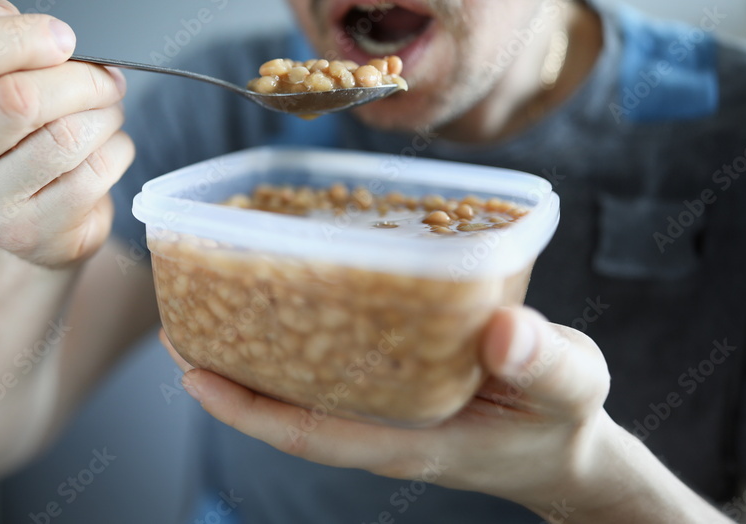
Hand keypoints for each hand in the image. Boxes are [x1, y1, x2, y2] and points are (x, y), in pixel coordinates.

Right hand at [0, 0, 134, 266]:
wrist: (28, 228)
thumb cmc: (11, 142)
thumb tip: (4, 16)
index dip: (12, 38)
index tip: (60, 37)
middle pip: (16, 99)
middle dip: (79, 78)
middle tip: (105, 78)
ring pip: (64, 136)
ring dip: (105, 114)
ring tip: (107, 112)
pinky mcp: (31, 234)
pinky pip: (93, 173)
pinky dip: (116, 150)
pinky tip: (107, 148)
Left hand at [161, 305, 616, 513]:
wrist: (568, 444)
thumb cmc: (563, 417)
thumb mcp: (570, 385)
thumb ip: (543, 362)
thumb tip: (503, 332)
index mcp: (407, 438)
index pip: (310, 432)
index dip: (247, 409)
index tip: (192, 376)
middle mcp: (381, 426)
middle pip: (287, 409)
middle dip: (228, 375)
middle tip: (176, 326)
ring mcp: (383, 410)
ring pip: (301, 389)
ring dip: (252, 354)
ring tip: (205, 308)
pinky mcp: (392, 388)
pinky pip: (329, 368)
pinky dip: (295, 338)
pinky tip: (281, 301)